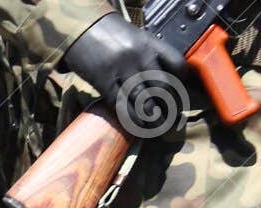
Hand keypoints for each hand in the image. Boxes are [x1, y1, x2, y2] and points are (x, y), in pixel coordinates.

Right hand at [64, 13, 188, 129]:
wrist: (80, 27)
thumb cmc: (108, 34)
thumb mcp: (135, 37)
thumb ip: (148, 54)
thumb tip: (160, 79)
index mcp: (149, 43)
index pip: (176, 65)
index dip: (180, 82)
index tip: (178, 93)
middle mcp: (139, 55)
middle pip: (162, 87)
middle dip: (168, 106)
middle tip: (170, 118)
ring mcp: (121, 69)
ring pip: (143, 100)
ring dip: (152, 119)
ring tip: (156, 128)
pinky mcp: (103, 82)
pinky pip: (121, 105)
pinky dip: (131, 119)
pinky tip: (137, 125)